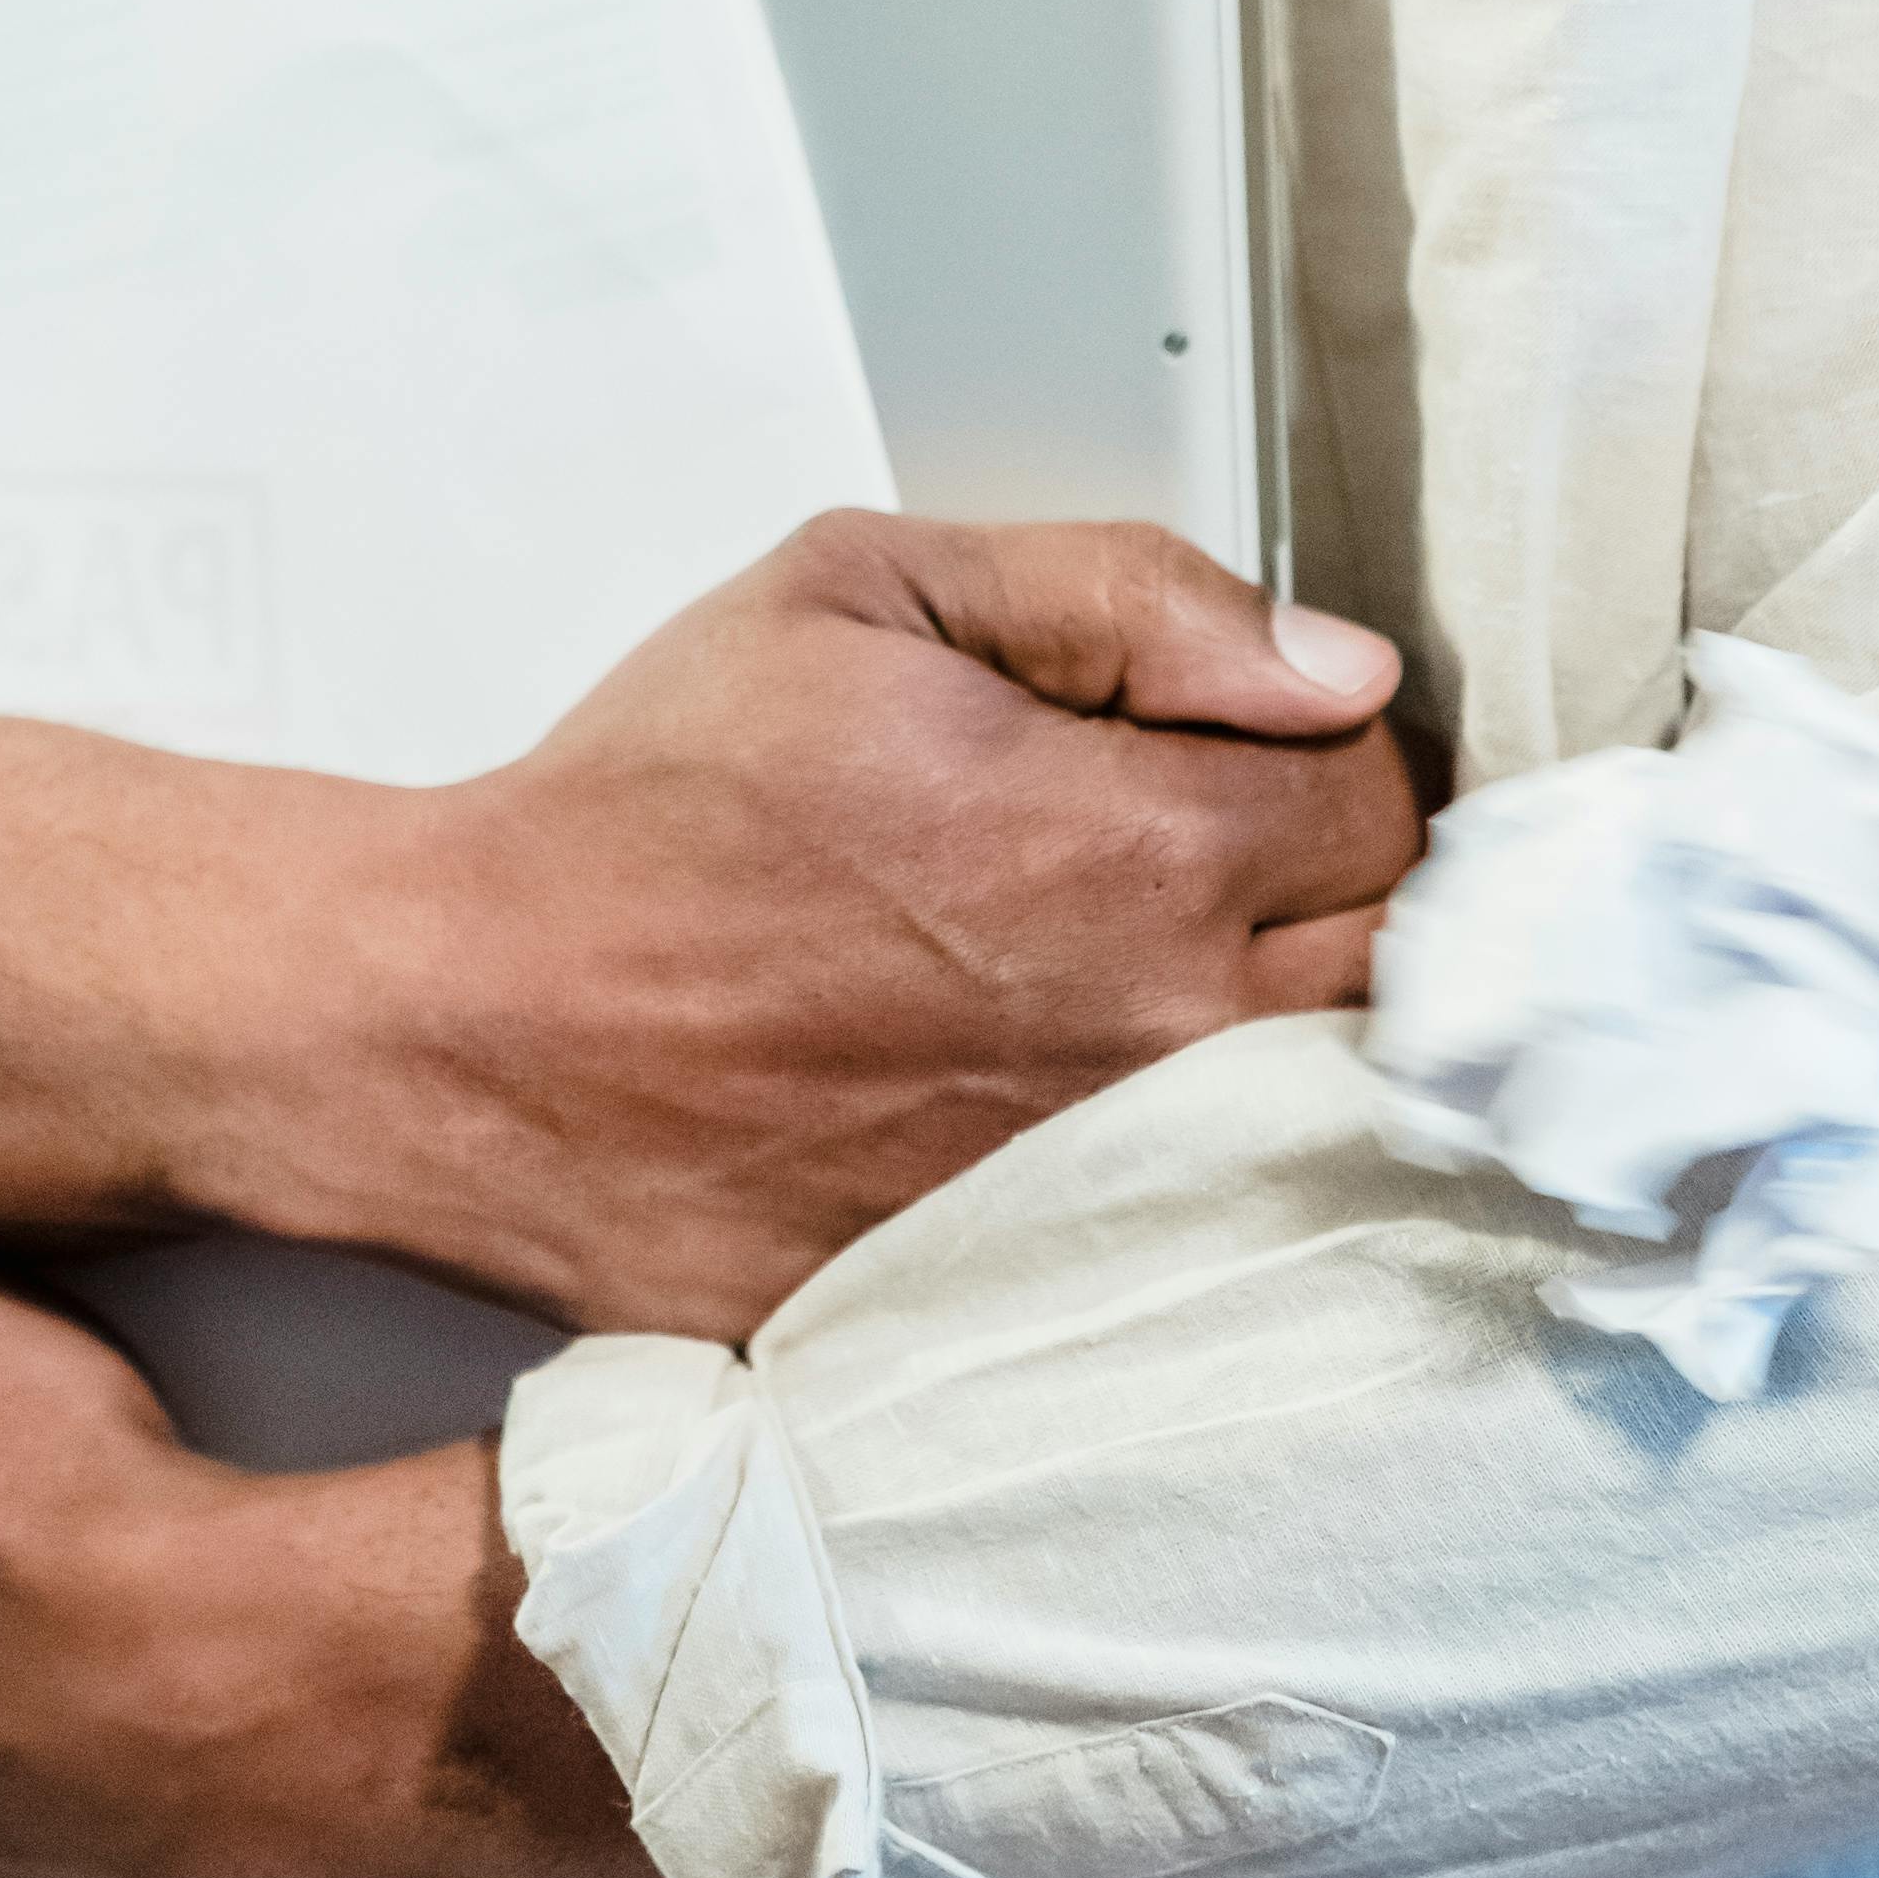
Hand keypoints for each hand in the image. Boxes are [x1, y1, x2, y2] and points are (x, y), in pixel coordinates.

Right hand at [389, 512, 1417, 1338]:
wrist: (483, 1020)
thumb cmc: (652, 799)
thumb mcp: (860, 591)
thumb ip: (1122, 598)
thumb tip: (1329, 664)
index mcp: (1125, 851)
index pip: (1383, 800)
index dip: (1323, 742)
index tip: (1240, 735)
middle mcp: (1148, 1043)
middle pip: (1394, 972)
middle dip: (1339, 889)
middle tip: (1217, 842)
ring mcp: (1100, 1190)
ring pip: (1321, 1111)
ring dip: (1287, 1028)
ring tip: (1156, 963)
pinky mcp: (1032, 1286)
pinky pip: (1199, 1229)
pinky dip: (1187, 1161)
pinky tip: (1080, 1089)